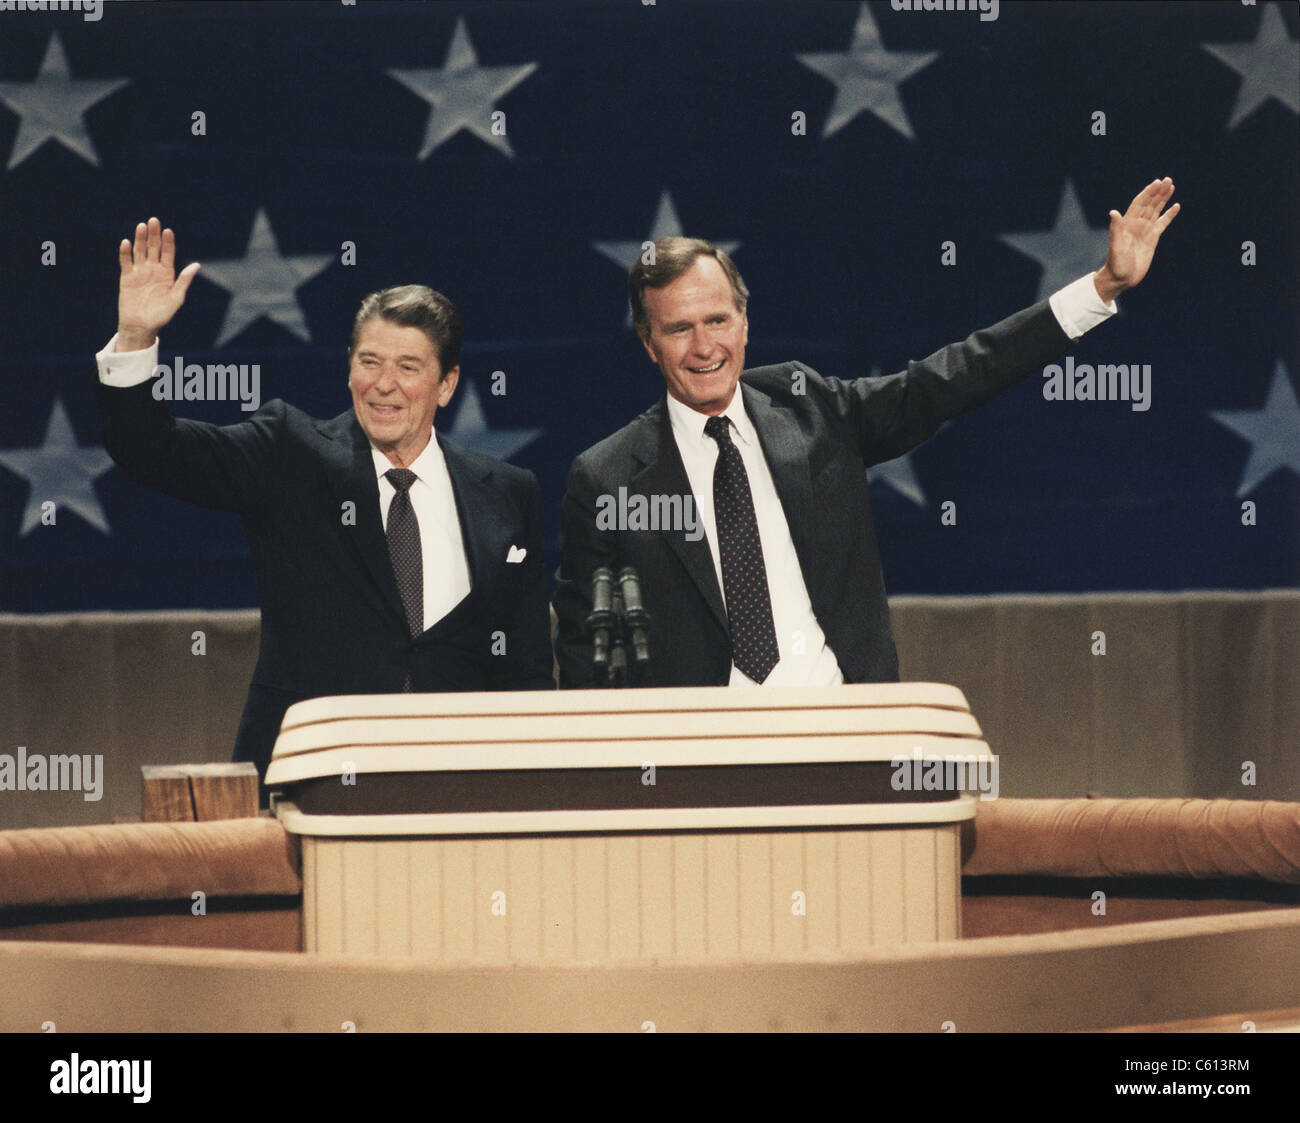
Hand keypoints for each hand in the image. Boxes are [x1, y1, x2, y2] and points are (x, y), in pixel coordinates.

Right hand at [116, 217, 200, 350]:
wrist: (142, 326)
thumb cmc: (162, 314)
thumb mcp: (176, 298)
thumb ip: (184, 280)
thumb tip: (196, 265)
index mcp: (167, 273)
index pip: (167, 253)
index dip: (168, 242)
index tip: (168, 231)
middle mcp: (153, 269)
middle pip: (153, 248)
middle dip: (154, 235)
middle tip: (153, 221)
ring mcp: (140, 272)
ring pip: (139, 251)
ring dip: (140, 239)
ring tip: (141, 227)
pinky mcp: (127, 277)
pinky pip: (126, 262)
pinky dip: (125, 253)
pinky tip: (126, 243)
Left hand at [1093, 178, 1179, 302]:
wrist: (1121, 279)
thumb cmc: (1116, 264)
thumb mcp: (1115, 246)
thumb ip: (1115, 229)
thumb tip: (1113, 212)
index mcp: (1128, 224)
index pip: (1140, 203)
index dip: (1148, 192)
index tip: (1158, 182)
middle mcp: (1137, 225)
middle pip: (1149, 204)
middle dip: (1158, 192)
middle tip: (1168, 180)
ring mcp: (1145, 231)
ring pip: (1156, 210)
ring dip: (1163, 199)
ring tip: (1171, 186)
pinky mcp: (1152, 239)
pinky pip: (1162, 224)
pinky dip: (1169, 215)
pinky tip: (1176, 206)